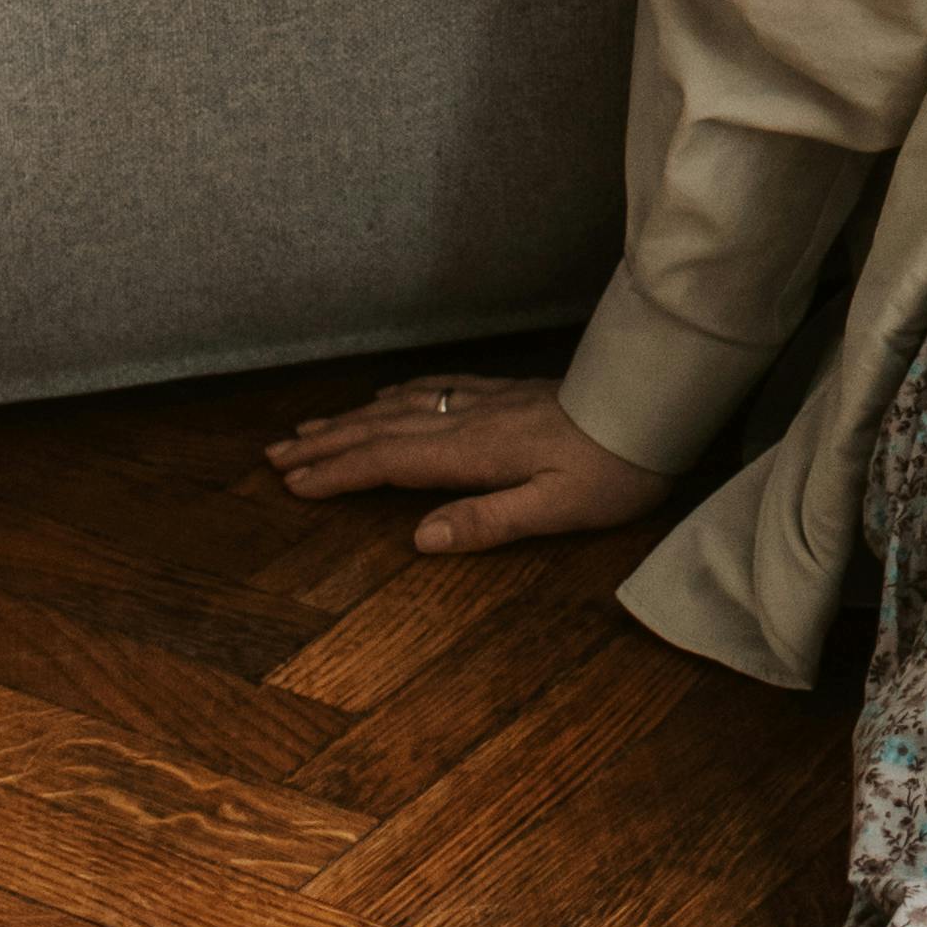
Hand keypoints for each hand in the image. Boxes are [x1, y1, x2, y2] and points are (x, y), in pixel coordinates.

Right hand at [263, 373, 672, 556]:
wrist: (653, 408)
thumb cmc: (613, 469)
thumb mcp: (557, 509)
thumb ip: (488, 521)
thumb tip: (421, 539)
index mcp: (473, 453)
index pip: (388, 463)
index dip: (338, 474)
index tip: (291, 484)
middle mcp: (469, 420)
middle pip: (381, 429)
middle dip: (325, 443)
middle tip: (273, 454)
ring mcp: (486, 401)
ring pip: (402, 406)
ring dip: (351, 418)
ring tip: (308, 427)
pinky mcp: (507, 393)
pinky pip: (436, 387)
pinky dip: (399, 393)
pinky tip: (388, 394)